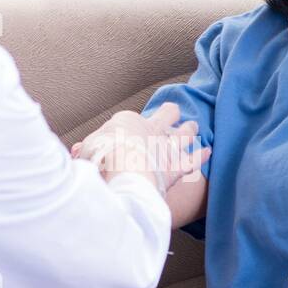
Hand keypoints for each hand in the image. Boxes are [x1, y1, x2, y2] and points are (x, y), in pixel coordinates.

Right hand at [71, 103, 209, 193]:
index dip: (130, 126)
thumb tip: (79, 151)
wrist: (120, 174)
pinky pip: (193, 159)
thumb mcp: (85, 150)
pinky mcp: (176, 168)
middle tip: (174, 113)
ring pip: (185, 133)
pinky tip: (208, 151)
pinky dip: (201, 155)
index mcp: (128, 121)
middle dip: (170, 113)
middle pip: (167, 114)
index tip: (127, 135)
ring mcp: (166, 148)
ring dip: (189, 130)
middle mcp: (151, 130)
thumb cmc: (98, 160)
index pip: (131, 118)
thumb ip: (86, 149)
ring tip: (193, 126)